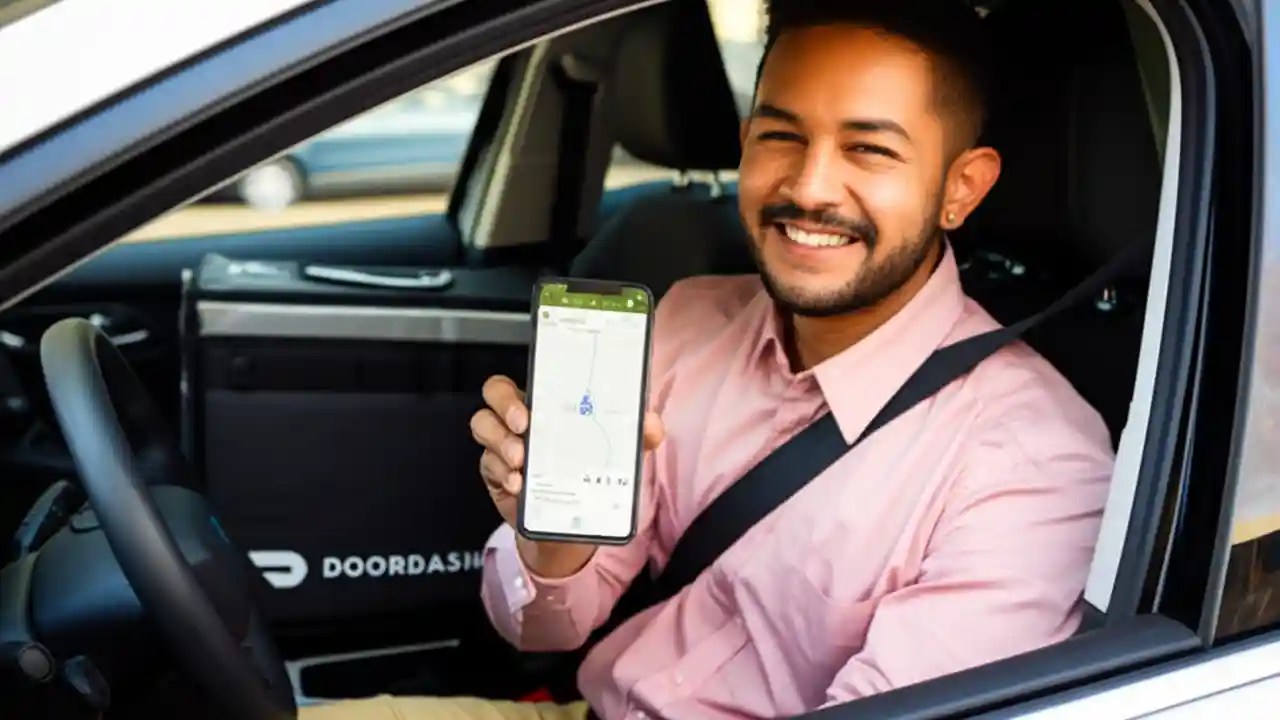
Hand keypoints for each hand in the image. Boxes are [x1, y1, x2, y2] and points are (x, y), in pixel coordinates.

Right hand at [470, 375, 663, 574]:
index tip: (534, 402)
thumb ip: (638, 436)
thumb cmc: (589, 479)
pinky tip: (518, 485)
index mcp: (551, 405)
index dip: (531, 378)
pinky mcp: (496, 472)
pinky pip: (488, 463)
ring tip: (521, 460)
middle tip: (523, 425)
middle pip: (495, 392)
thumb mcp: (619, 456)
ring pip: (483, 425)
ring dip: (500, 441)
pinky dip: (502, 473)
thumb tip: (652, 424)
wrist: (569, 530)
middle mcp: (523, 420)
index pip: (528, 377)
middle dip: (505, 404)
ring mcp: (505, 445)